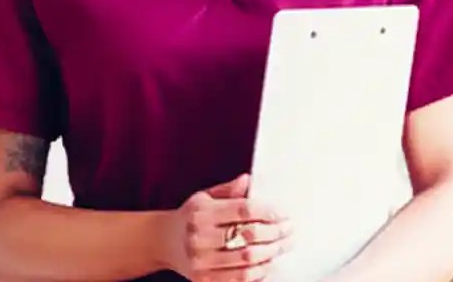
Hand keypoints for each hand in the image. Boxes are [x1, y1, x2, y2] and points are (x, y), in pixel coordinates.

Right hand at [157, 173, 293, 281]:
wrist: (163, 242)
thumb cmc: (190, 217)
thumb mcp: (204, 197)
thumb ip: (228, 190)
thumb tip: (249, 180)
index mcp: (201, 212)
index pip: (243, 210)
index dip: (268, 212)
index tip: (283, 214)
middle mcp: (200, 237)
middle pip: (248, 236)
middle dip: (275, 233)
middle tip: (289, 230)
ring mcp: (202, 261)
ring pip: (247, 260)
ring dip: (272, 253)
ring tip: (283, 246)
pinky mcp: (204, 279)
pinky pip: (240, 278)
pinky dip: (260, 272)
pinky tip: (270, 263)